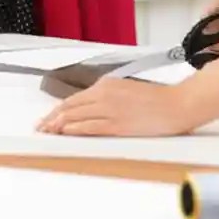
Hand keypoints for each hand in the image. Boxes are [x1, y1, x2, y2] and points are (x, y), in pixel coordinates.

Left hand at [35, 78, 199, 136]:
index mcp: (106, 85)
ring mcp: (110, 108)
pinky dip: (74, 130)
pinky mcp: (118, 123)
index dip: (57, 110)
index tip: (48, 118)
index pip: (74, 99)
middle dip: (52, 118)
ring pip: (76, 116)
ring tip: (48, 133)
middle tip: (41, 127)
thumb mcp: (126, 91)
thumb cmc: (156, 100)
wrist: (177, 104)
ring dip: (58, 125)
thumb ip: (107, 97)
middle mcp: (104, 94)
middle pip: (70, 107)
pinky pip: (90, 126)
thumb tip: (91, 109)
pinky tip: (65, 133)